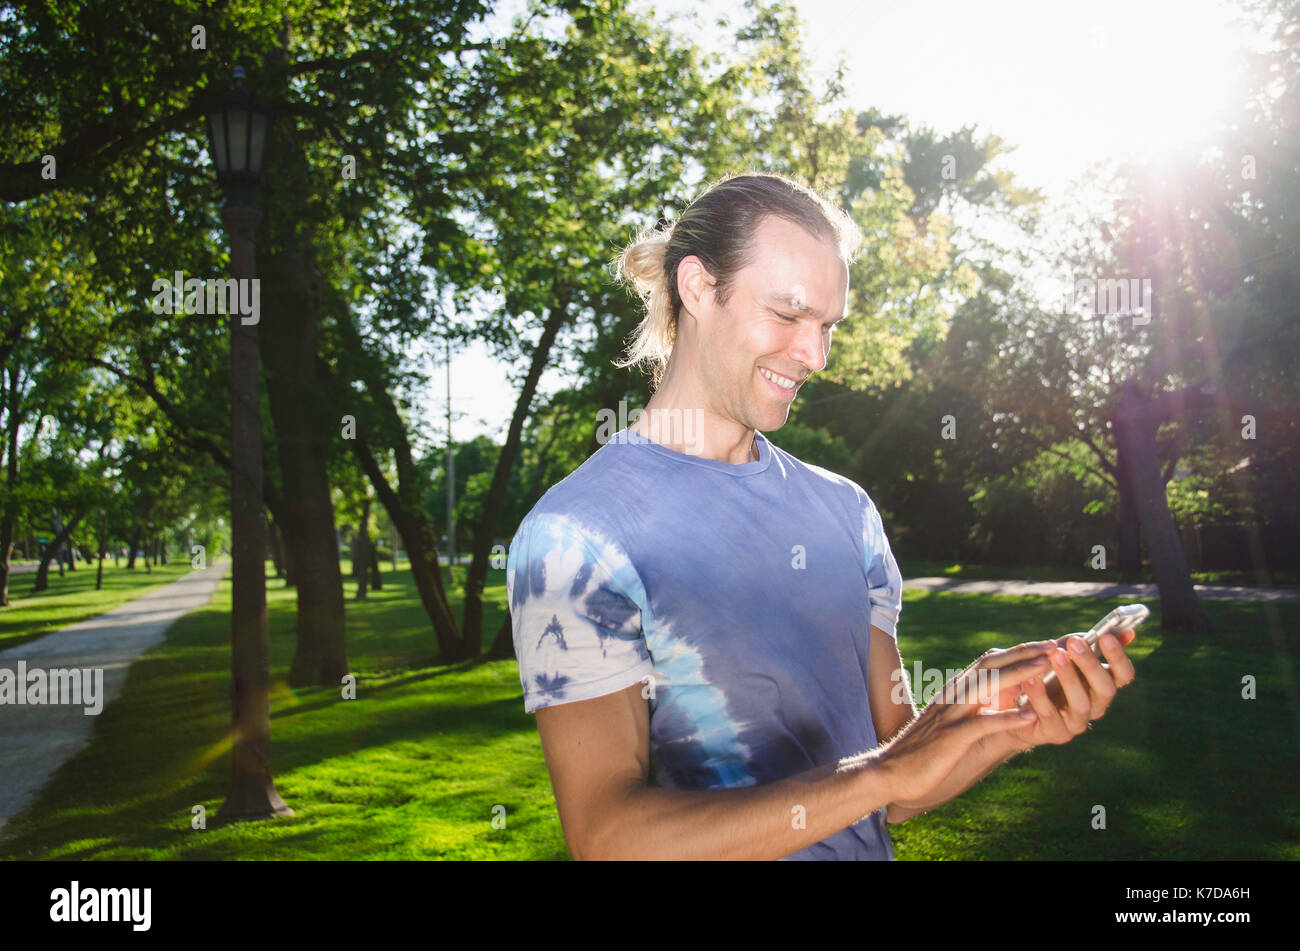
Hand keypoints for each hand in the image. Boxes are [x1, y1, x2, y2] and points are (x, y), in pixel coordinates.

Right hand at [877, 643, 1050, 804]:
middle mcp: (952, 697)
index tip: (1044, 645)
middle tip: (1054, 645)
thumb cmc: (923, 752)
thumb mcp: (950, 723)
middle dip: (1023, 654)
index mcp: (953, 692)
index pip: (988, 663)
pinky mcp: (950, 738)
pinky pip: (982, 724)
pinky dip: (1007, 719)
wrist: (890, 773)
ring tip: (1047, 668)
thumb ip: (971, 708)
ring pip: (987, 687)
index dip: (1017, 652)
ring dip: (1019, 675)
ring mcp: (950, 716)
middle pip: (990, 666)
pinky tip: (1031, 716)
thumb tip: (998, 700)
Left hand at [998, 628, 1137, 749]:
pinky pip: (1050, 715)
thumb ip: (1089, 643)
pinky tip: (1030, 678)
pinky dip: (1040, 695)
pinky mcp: (1056, 733)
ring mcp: (1077, 722)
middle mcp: (1096, 706)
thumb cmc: (1046, 675)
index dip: (1119, 657)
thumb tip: (1126, 632)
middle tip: (1074, 642)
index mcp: (1103, 685)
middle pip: (1106, 689)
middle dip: (1091, 664)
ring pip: (1081, 703)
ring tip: (1054, 656)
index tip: (1106, 636)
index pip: (1124, 675)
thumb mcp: (1065, 655)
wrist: (1015, 708)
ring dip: (1068, 678)